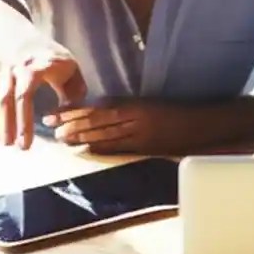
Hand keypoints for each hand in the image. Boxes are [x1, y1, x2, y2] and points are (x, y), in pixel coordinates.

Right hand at [0, 43, 86, 149]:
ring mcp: (3, 74)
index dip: (24, 120)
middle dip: (11, 125)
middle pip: (7, 100)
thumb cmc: (54, 60)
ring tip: (5, 144)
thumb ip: (72, 92)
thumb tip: (67, 115)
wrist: (29, 41)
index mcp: (34, 67)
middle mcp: (15, 70)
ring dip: (0, 123)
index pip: (25, 95)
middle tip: (18, 148)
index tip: (27, 141)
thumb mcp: (70, 69)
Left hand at [42, 98, 186, 154]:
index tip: (56, 113)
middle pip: (98, 121)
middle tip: (51, 127)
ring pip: (106, 135)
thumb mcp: (149, 104)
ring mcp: (141, 135)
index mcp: (135, 104)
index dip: (75, 111)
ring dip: (82, 137)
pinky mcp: (147, 148)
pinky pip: (121, 148)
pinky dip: (102, 148)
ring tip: (62, 139)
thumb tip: (98, 113)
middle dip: (72, 124)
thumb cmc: (175, 112)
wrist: (202, 124)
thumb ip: (126, 109)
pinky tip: (87, 150)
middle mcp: (136, 118)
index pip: (99, 107)